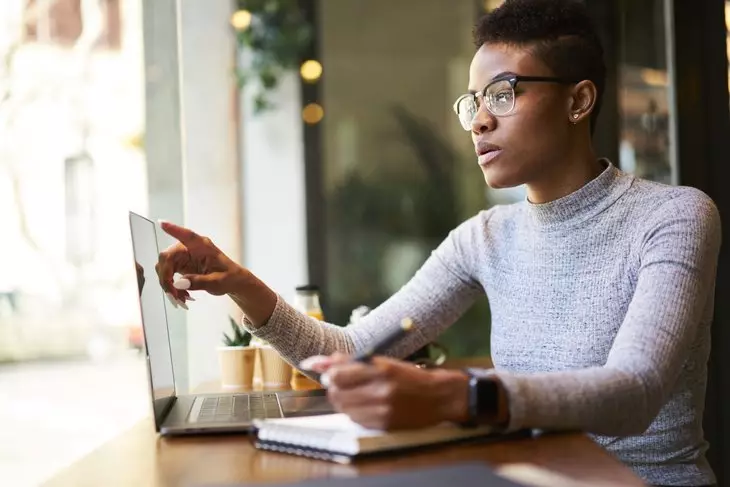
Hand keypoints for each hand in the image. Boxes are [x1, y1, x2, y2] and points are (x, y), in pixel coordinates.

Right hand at [155, 221, 247, 301]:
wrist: (233, 282)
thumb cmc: (229, 277)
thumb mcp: (217, 282)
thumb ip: (198, 282)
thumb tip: (178, 283)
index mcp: (203, 246)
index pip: (187, 236)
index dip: (174, 230)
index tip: (162, 223)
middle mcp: (190, 248)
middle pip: (167, 257)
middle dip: (166, 276)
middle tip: (172, 294)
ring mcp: (184, 256)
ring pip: (164, 267)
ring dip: (167, 284)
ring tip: (179, 298)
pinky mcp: (181, 265)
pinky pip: (168, 274)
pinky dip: (171, 286)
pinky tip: (180, 295)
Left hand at [312, 353, 469, 430]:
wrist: (439, 398)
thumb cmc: (411, 377)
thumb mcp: (384, 362)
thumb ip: (351, 361)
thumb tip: (320, 361)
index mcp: (382, 369)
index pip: (339, 373)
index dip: (329, 373)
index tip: (328, 372)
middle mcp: (382, 390)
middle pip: (337, 392)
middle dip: (334, 387)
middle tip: (340, 383)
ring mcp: (383, 410)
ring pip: (344, 408)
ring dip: (343, 400)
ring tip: (356, 394)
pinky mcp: (384, 425)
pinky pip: (356, 420)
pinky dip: (354, 412)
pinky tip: (365, 405)